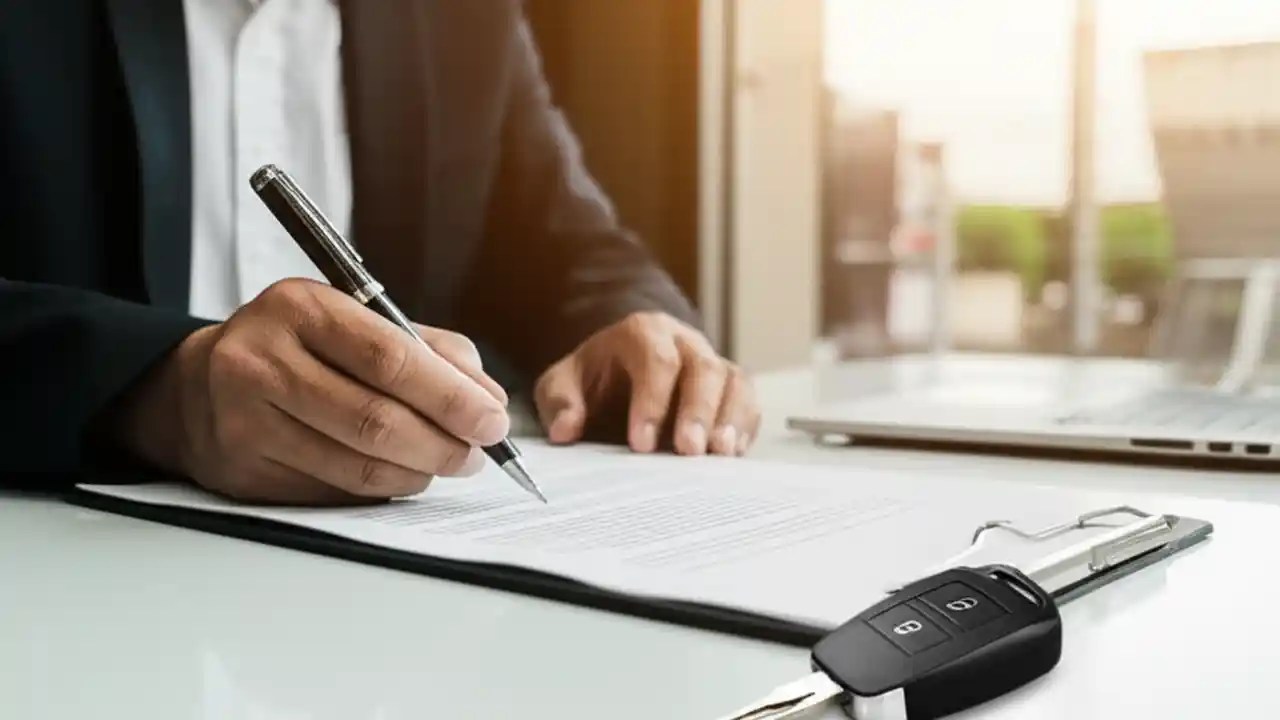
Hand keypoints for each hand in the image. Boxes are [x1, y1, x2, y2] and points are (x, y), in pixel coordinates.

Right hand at [114, 279, 508, 504]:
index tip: (492, 420)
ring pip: (358, 465)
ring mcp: (245, 421)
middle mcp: (262, 361)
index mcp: (300, 308)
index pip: (389, 357)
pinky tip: (400, 474)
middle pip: (375, 420)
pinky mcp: (244, 472)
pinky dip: (381, 488)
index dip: (451, 396)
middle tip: (478, 454)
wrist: (200, 384)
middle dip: (443, 443)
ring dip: (419, 472)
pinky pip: (335, 492)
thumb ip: (431, 350)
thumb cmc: (300, 347)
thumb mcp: (358, 321)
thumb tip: (489, 398)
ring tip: (446, 464)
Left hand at [534, 312, 759, 455]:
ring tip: (721, 454)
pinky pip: (748, 402)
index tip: (640, 443)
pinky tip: (732, 455)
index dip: (652, 400)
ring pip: (733, 382)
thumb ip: (560, 402)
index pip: (656, 359)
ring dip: (730, 419)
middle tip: (688, 451)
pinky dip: (744, 427)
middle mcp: (683, 342)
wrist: (614, 378)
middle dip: (697, 411)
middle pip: (703, 368)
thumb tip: (565, 429)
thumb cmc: (591, 383)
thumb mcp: (561, 386)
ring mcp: (710, 364)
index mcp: (642, 333)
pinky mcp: (729, 390)